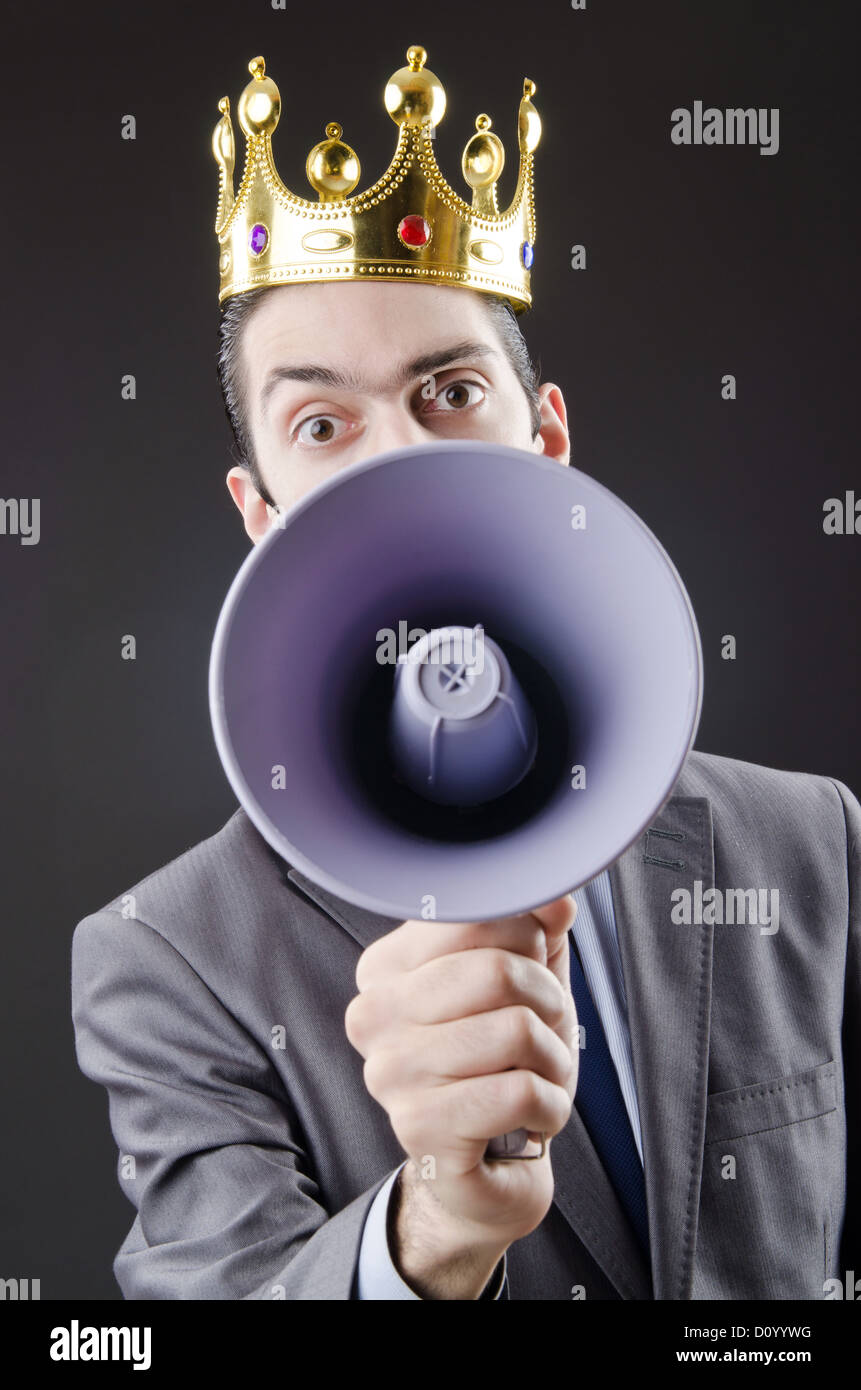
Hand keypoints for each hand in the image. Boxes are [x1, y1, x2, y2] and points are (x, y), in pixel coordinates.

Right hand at [344, 896, 577, 1296]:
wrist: (488, 1168)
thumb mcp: (527, 982)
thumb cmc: (502, 1066)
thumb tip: (554, 894)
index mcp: (387, 967)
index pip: (473, 914)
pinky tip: (534, 1114)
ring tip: (539, 1075)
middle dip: (547, 1002)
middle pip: (497, 970)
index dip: (528, 942)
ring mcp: (389, 1073)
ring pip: (515, 1030)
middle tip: (542, 1032)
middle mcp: (373, 1014)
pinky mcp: (418, 1129)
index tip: (529, 974)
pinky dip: (550, 1103)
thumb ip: (536, 926)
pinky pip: (518, 1092)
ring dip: (553, 1059)